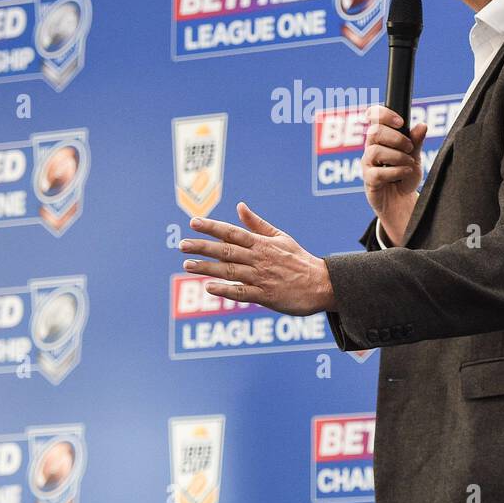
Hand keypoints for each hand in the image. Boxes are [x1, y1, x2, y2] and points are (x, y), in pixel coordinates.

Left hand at [178, 201, 335, 314]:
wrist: (322, 284)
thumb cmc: (299, 260)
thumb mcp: (280, 237)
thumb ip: (257, 224)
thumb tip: (239, 206)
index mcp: (262, 243)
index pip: (232, 232)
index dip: (212, 227)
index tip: (193, 222)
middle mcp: (259, 258)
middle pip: (226, 250)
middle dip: (202, 246)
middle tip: (182, 244)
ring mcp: (261, 278)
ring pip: (230, 271)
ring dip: (207, 268)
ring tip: (187, 265)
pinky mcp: (266, 296)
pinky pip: (242, 293)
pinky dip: (225, 290)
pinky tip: (209, 287)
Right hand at [360, 104, 426, 245]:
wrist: (403, 201)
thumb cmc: (405, 176)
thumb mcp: (415, 157)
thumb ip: (416, 142)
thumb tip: (422, 125)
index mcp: (381, 137)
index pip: (374, 117)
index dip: (384, 114)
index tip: (401, 122)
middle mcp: (371, 148)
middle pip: (374, 132)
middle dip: (396, 138)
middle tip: (409, 148)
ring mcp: (368, 165)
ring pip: (375, 151)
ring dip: (396, 156)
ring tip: (409, 163)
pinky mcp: (369, 181)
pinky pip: (377, 173)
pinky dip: (395, 171)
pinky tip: (405, 173)